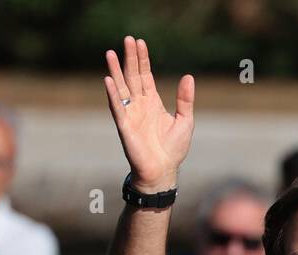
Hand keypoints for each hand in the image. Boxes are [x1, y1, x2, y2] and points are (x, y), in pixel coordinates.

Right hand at [103, 36, 194, 191]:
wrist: (164, 171)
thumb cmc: (173, 149)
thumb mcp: (185, 120)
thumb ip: (185, 99)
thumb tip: (189, 76)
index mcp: (152, 102)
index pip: (145, 76)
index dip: (142, 59)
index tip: (139, 42)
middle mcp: (139, 105)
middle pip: (132, 77)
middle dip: (129, 58)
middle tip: (127, 39)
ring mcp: (130, 114)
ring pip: (121, 88)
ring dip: (116, 71)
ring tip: (111, 53)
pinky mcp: (125, 126)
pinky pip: (117, 108)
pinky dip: (112, 95)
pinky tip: (108, 80)